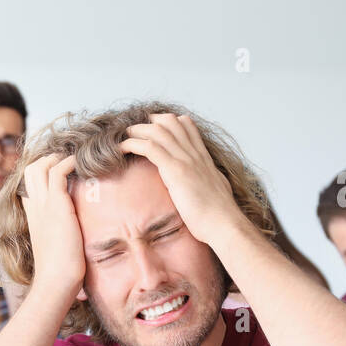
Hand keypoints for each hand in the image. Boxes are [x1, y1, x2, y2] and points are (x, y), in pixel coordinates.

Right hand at [21, 153, 85, 304]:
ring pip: (39, 165)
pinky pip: (58, 171)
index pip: (29, 186)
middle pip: (29, 170)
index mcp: (32, 217)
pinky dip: (70, 162)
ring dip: (58, 158)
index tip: (60, 173)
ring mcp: (43, 205)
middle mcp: (34, 207)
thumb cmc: (59, 272)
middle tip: (67, 162)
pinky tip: (82, 165)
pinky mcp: (56, 205)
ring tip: (75, 160)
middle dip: (47, 160)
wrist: (55, 281)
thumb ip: (60, 237)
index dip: (42, 175)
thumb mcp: (57, 249)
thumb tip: (74, 240)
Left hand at [119, 113, 244, 246]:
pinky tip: (122, 148)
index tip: (152, 127)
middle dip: (149, 121)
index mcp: (203, 157)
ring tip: (124, 136)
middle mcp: (194, 154)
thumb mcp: (213, 190)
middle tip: (134, 130)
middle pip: (171, 122)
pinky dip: (133, 144)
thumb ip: (203, 182)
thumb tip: (199, 186)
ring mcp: (186, 160)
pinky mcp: (176, 171)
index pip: (187, 125)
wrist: (223, 224)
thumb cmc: (218, 216)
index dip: (167, 121)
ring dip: (137, 130)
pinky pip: (150, 148)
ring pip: (158, 131)